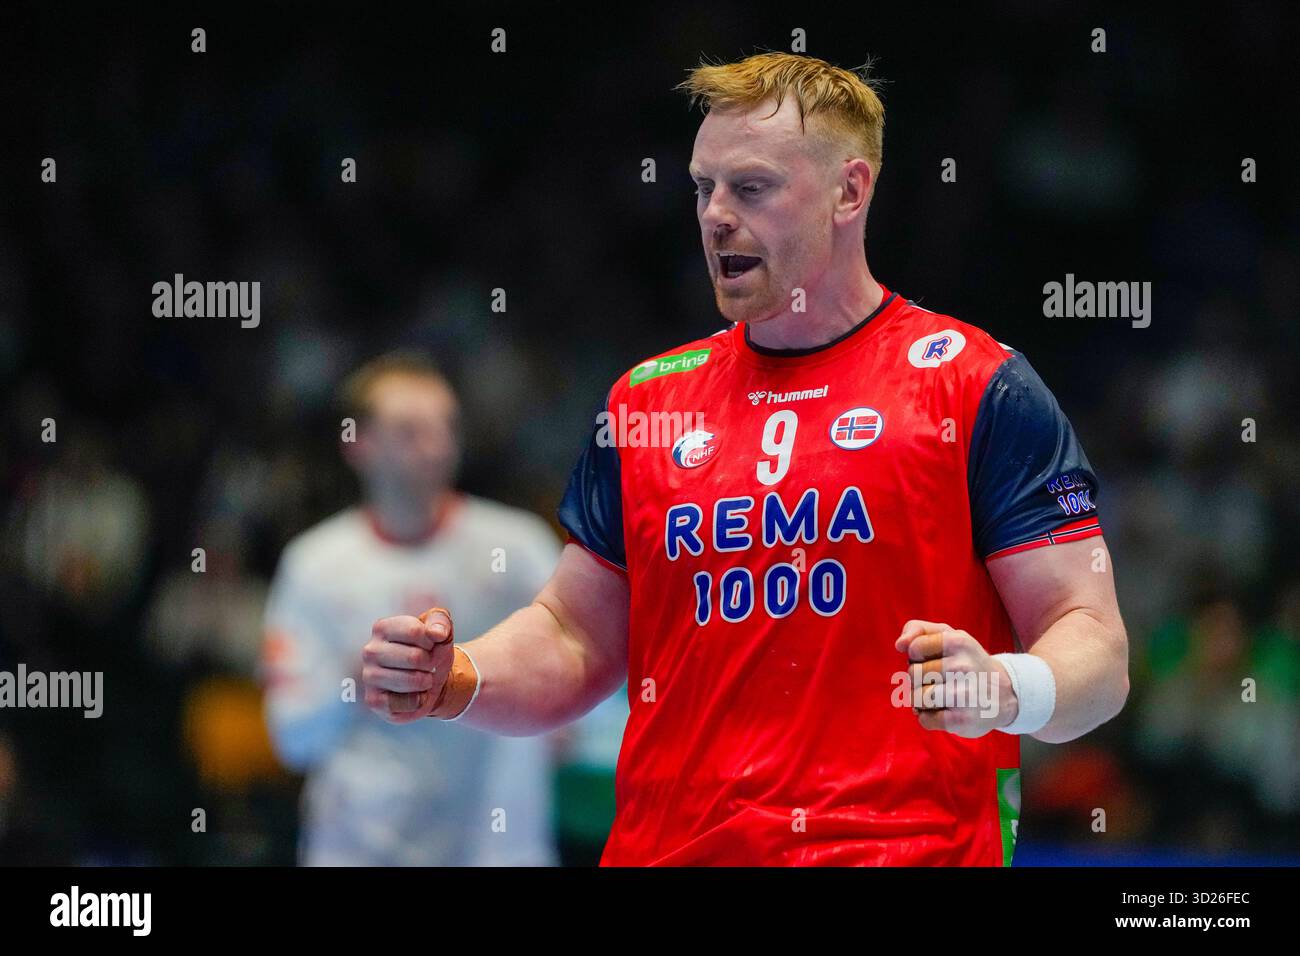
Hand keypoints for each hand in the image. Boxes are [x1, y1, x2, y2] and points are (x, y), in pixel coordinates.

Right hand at [362, 608, 454, 723]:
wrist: (429, 681)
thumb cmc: (430, 652)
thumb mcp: (440, 630)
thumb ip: (440, 622)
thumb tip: (437, 633)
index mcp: (382, 628)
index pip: (415, 631)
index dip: (433, 641)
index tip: (430, 645)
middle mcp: (370, 651)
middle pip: (415, 657)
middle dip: (431, 663)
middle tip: (428, 665)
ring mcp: (369, 676)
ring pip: (413, 680)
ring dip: (427, 681)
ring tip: (421, 678)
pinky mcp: (374, 700)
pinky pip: (410, 702)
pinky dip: (421, 700)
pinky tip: (413, 694)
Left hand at [894, 619, 1017, 737]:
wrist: (1004, 694)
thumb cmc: (966, 661)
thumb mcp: (948, 635)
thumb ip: (918, 630)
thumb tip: (899, 645)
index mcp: (958, 641)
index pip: (913, 648)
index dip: (918, 656)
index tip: (935, 659)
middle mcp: (962, 667)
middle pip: (913, 674)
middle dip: (920, 679)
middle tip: (942, 680)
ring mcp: (964, 695)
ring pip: (916, 698)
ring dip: (923, 701)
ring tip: (943, 697)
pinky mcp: (962, 720)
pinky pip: (925, 720)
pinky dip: (929, 718)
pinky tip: (946, 711)